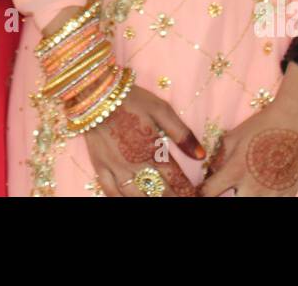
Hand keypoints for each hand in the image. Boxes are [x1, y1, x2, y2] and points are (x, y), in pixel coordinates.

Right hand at [81, 86, 203, 196]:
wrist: (96, 93)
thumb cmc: (132, 99)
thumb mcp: (161, 110)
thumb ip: (182, 134)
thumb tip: (201, 155)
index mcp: (154, 151)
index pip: (177, 180)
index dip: (188, 192)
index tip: (195, 196)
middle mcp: (136, 165)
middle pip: (159, 192)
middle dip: (173, 198)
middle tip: (182, 201)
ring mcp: (116, 168)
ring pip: (136, 196)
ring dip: (150, 201)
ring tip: (160, 203)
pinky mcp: (100, 167)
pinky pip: (110, 192)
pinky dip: (120, 200)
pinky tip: (128, 202)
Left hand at [197, 65, 297, 196]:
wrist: (293, 122)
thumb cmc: (260, 127)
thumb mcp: (231, 139)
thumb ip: (218, 161)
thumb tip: (210, 175)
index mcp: (235, 171)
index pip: (208, 193)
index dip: (202, 192)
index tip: (204, 190)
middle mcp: (253, 187)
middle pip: (233, 201)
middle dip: (228, 194)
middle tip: (232, 184)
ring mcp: (273, 194)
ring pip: (254, 204)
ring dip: (247, 195)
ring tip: (250, 183)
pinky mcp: (289, 195)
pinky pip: (273, 202)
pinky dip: (266, 195)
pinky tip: (266, 184)